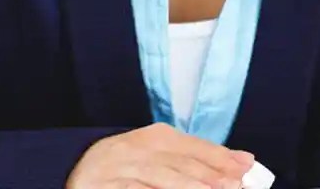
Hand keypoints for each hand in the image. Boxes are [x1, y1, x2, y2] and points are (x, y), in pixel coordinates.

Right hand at [66, 123, 254, 188]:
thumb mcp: (163, 155)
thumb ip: (201, 157)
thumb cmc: (130, 165)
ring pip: (160, 178)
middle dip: (210, 178)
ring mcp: (119, 168)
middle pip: (181, 164)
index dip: (221, 160)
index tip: (245, 172)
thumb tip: (245, 161)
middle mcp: (138, 148)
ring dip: (188, 188)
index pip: (195, 148)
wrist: (74, 167)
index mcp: (156, 137)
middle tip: (233, 187)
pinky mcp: (102, 187)